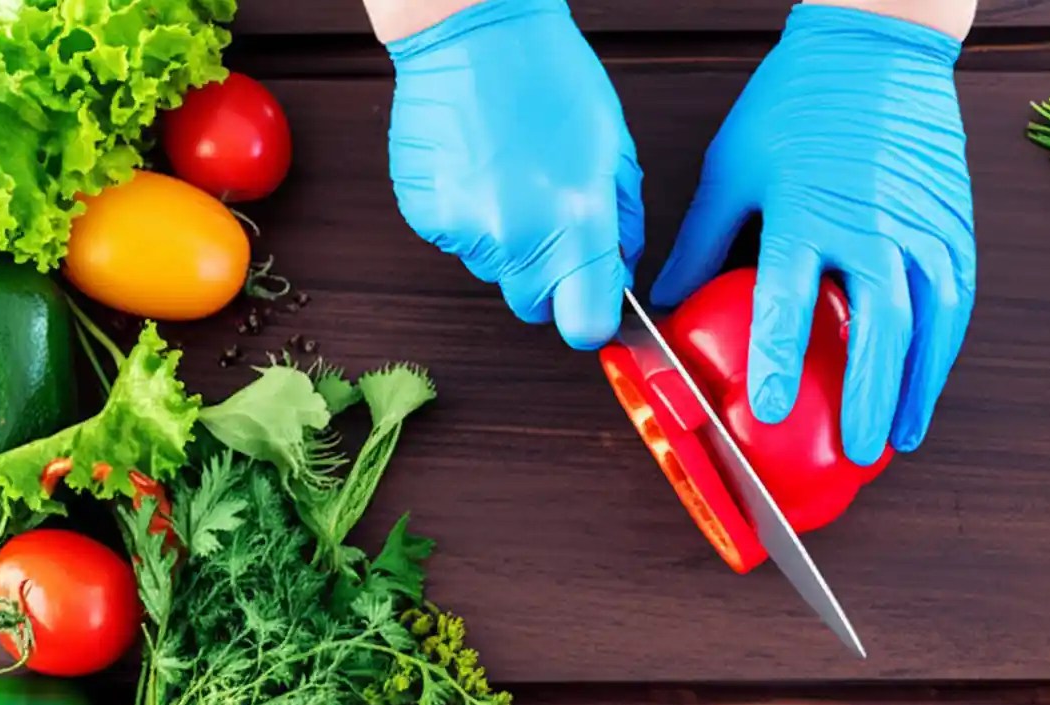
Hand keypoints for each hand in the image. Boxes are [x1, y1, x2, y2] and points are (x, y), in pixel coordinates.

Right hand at [382, 0, 643, 349]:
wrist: (473, 33)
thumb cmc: (549, 78)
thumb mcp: (614, 150)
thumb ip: (621, 224)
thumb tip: (615, 269)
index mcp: (576, 224)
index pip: (584, 326)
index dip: (589, 316)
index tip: (591, 299)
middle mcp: (518, 239)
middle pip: (534, 306)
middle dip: (548, 279)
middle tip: (552, 222)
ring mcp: (467, 231)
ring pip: (495, 272)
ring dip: (508, 243)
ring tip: (512, 179)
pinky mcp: (429, 218)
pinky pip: (459, 243)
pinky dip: (471, 218)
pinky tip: (480, 170)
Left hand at [650, 4, 974, 465]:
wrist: (874, 46)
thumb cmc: (797, 102)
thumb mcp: (733, 167)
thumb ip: (701, 240)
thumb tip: (669, 300)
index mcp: (807, 211)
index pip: (790, 303)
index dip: (780, 363)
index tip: (772, 412)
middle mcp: (872, 223)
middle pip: (878, 328)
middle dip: (869, 398)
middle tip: (860, 453)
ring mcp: (922, 223)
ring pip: (930, 322)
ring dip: (917, 385)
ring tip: (901, 435)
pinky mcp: (954, 220)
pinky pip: (957, 295)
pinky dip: (946, 345)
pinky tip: (929, 379)